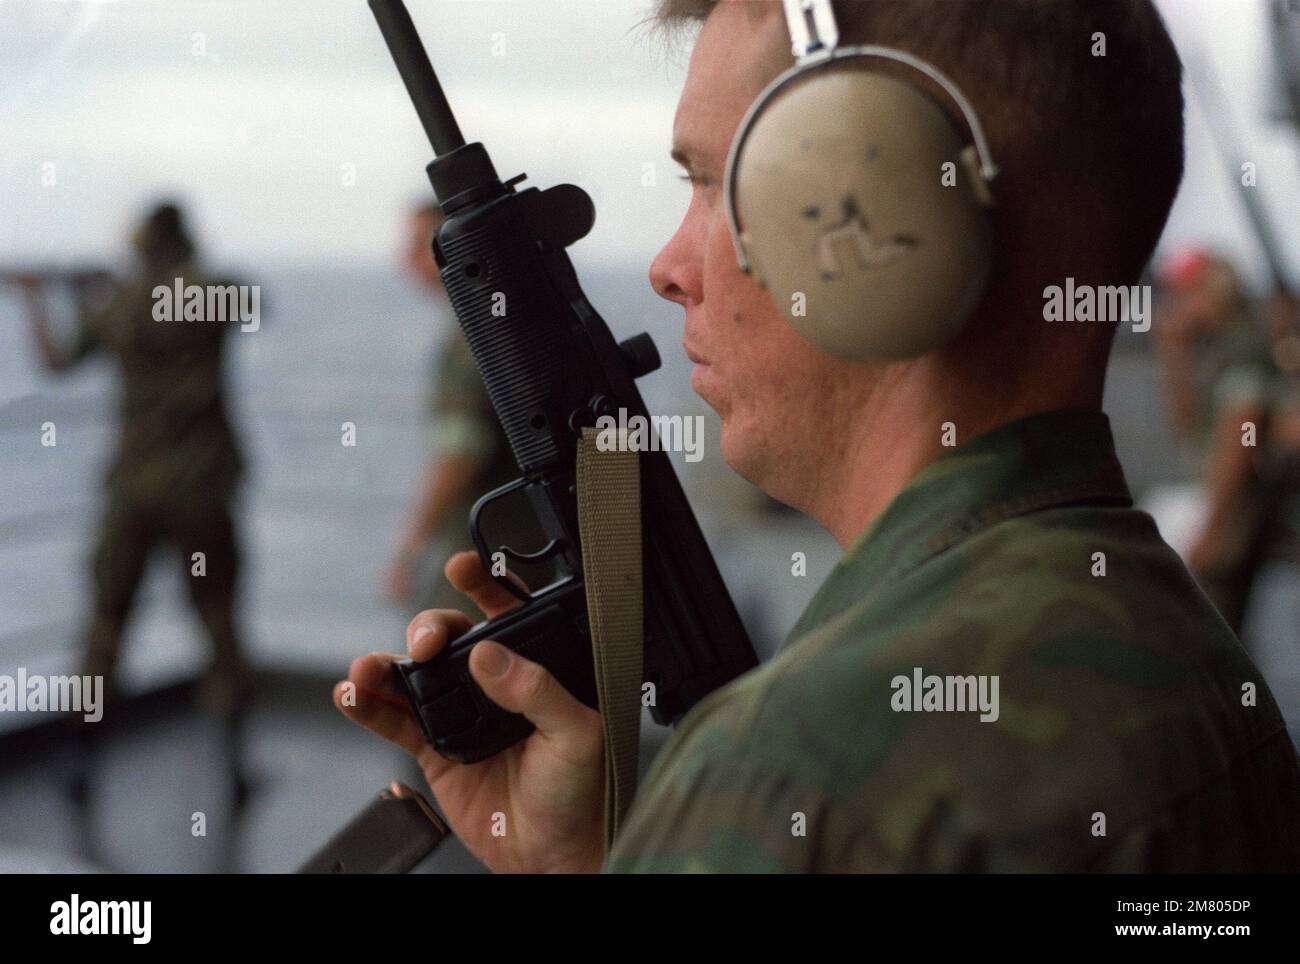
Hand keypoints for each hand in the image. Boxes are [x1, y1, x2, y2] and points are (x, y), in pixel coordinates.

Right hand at [337, 551, 604, 873]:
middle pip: (452, 636)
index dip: (485, 585)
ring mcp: (461, 712)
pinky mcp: (435, 749)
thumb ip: (536, 691)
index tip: (462, 567)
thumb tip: (489, 654)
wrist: (553, 854)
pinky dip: (369, 706)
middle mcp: (496, 683)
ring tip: (367, 668)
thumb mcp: (576, 735)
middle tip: (425, 645)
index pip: (509, 613)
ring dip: (385, 665)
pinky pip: (396, 720)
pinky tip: (351, 695)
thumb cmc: (582, 792)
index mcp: (537, 668)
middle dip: (429, 628)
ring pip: (415, 674)